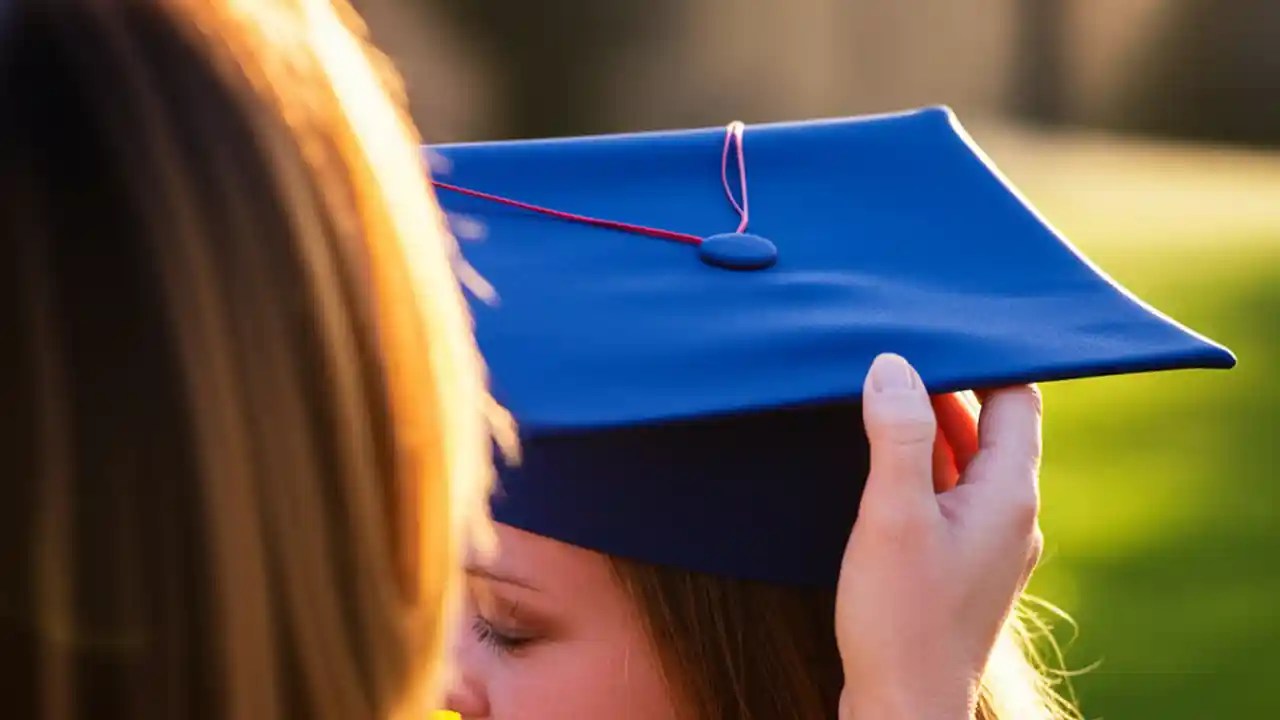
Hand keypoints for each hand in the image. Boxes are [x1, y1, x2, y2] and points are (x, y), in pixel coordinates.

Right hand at [836, 354, 1043, 718]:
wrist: (902, 709)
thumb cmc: (899, 618)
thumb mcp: (892, 517)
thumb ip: (897, 436)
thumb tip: (894, 364)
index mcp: (1010, 495)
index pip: (1015, 398)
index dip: (979, 359)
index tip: (931, 327)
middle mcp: (1012, 516)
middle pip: (991, 428)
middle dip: (945, 389)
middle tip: (893, 352)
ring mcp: (990, 544)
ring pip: (967, 463)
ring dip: (929, 430)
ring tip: (878, 397)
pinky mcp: (963, 566)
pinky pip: (951, 496)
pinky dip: (921, 468)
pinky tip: (879, 465)